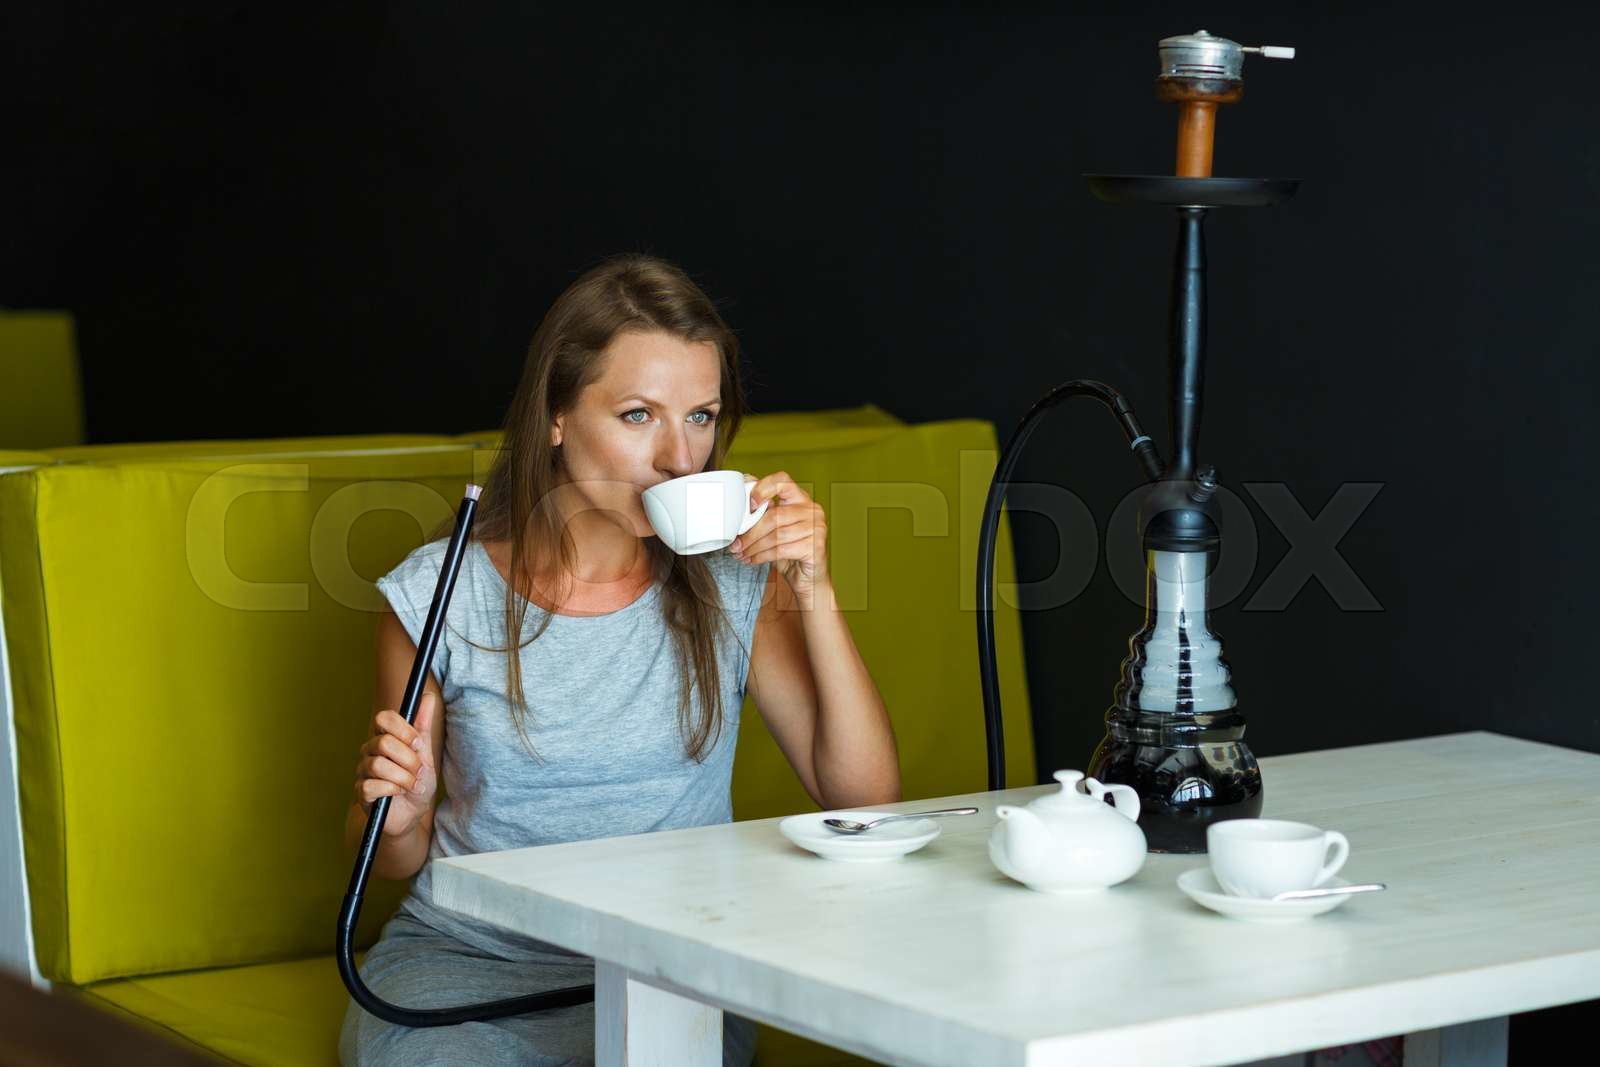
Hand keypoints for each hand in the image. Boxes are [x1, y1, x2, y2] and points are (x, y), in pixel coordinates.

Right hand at [353, 690, 438, 837]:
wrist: (412, 813)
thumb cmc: (416, 781)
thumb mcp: (425, 753)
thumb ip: (423, 725)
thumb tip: (428, 696)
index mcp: (385, 737)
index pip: (384, 718)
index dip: (404, 730)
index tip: (417, 744)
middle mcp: (370, 751)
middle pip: (384, 742)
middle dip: (408, 760)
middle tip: (418, 771)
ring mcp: (363, 771)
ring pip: (379, 765)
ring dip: (403, 778)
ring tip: (411, 786)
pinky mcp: (361, 792)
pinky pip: (372, 786)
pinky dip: (391, 791)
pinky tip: (398, 795)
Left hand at [729, 471, 828, 604]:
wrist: (808, 579)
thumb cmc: (788, 551)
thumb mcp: (773, 530)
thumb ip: (761, 516)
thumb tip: (735, 512)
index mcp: (800, 498)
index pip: (782, 480)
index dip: (763, 488)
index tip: (748, 505)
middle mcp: (812, 509)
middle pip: (774, 515)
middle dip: (751, 532)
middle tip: (736, 544)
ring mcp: (817, 527)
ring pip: (776, 534)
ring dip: (754, 546)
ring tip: (742, 554)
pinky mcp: (815, 546)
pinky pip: (782, 549)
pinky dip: (763, 556)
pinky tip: (753, 560)